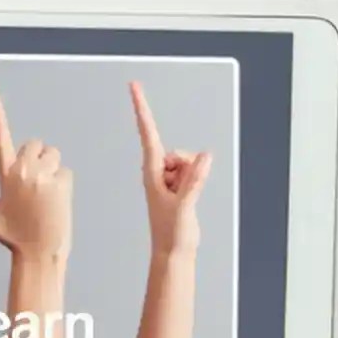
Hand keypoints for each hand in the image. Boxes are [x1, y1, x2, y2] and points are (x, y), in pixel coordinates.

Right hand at [0, 85, 73, 258]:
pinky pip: (64, 168)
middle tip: (32, 183)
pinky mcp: (62, 180)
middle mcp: (23, 170)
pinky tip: (54, 199)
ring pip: (51, 153)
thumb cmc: (12, 236)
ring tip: (42, 192)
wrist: (41, 252)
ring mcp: (44, 175)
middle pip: (34, 143)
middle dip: (35, 157)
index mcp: (5, 174)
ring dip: (49, 166)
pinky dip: (61, 180)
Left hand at [129, 82, 212, 254]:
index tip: (134, 86)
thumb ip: (195, 179)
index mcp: (151, 172)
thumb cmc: (171, 231)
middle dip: (189, 166)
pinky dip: (197, 181)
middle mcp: (157, 171)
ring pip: (190, 161)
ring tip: (183, 200)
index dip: (142, 108)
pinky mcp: (179, 184)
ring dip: (193, 176)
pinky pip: (194, 170)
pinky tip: (187, 199)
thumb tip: (204, 155)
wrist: (174, 251)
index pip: (148, 133)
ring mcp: (168, 178)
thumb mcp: (184, 204)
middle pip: (179, 151)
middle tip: (181, 194)